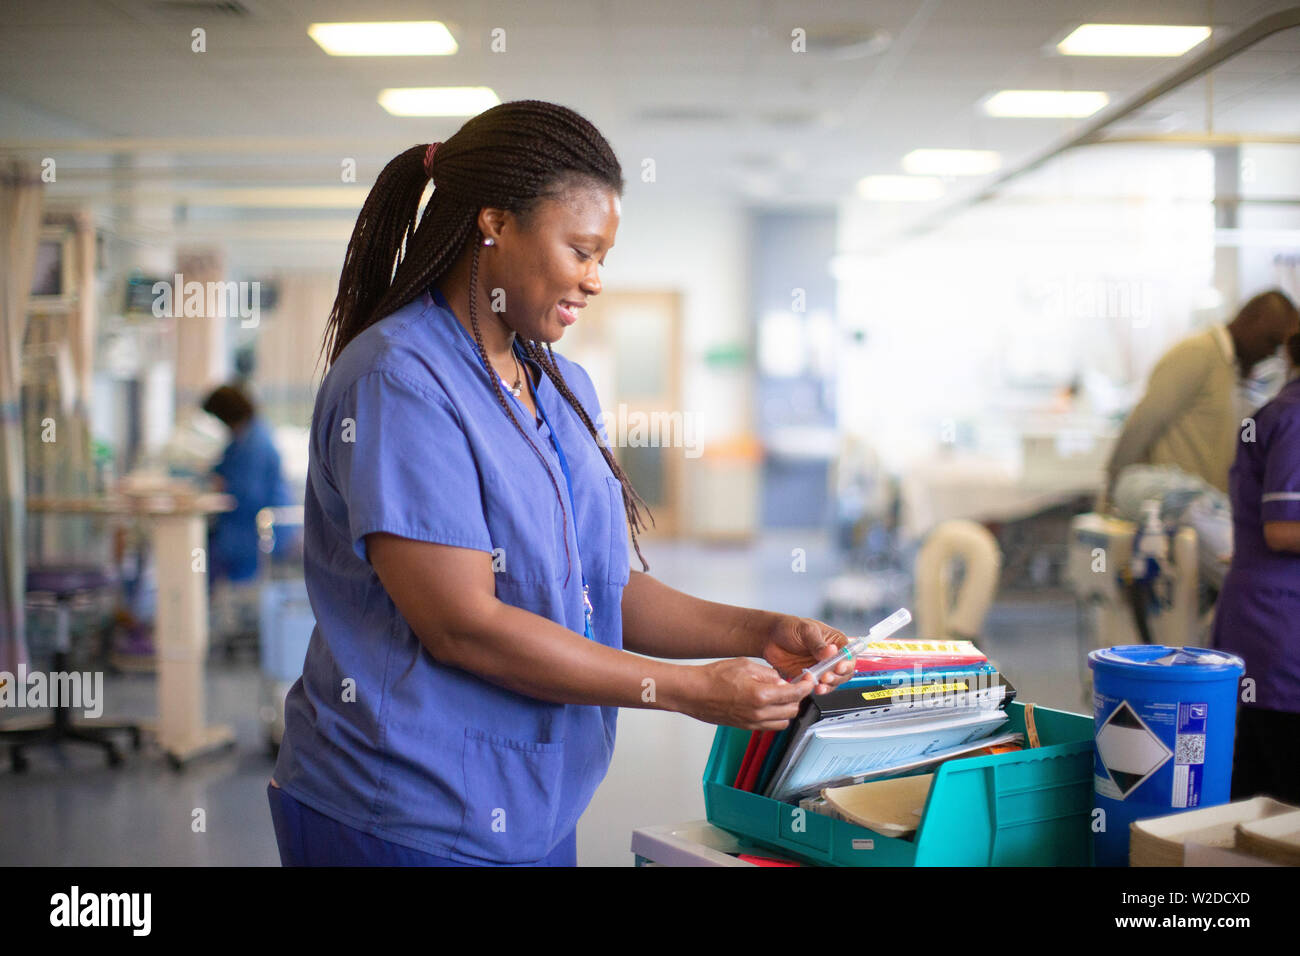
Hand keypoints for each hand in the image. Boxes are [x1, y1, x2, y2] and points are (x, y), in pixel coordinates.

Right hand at [681, 657, 814, 730]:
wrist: (693, 692)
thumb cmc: (713, 677)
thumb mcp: (745, 665)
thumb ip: (768, 673)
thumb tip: (781, 680)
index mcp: (761, 695)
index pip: (795, 694)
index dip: (806, 686)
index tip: (809, 680)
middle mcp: (759, 713)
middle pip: (792, 710)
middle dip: (797, 698)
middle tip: (795, 686)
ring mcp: (752, 723)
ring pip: (783, 722)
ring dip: (787, 710)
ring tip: (781, 696)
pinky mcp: (745, 727)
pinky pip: (769, 726)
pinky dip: (774, 717)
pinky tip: (768, 705)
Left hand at [756, 614, 854, 692]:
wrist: (770, 638)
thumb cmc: (789, 628)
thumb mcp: (805, 630)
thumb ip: (818, 644)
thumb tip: (831, 651)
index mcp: (836, 641)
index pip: (849, 654)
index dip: (847, 663)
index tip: (839, 667)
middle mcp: (832, 656)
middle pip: (845, 672)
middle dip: (837, 676)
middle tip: (826, 677)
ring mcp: (822, 668)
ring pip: (834, 682)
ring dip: (829, 685)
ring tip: (820, 685)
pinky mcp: (812, 678)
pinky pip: (820, 686)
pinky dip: (818, 689)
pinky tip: (813, 687)